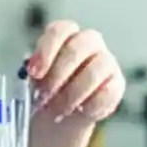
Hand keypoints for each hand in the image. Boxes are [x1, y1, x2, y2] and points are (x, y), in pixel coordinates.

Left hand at [24, 20, 124, 146]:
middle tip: (44, 96)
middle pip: (77, 48)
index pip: (60, 30)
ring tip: (59, 110)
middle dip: (58, 75)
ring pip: (93, 72)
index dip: (46, 50)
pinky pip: (107, 92)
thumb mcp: (32, 81)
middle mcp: (89, 42)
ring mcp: (106, 61)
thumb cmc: (45, 91)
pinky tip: (80, 112)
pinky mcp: (117, 83)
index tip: (34, 72)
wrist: (59, 116)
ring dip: (72, 94)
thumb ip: (33, 73)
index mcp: (66, 35)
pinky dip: (90, 106)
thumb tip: (28, 73)